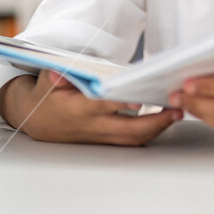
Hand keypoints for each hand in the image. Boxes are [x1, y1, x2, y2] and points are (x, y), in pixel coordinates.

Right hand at [0, 71, 180, 145]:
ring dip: (156, 128)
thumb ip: (55, 75)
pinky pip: (130, 140)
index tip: (142, 99)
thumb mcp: (44, 81)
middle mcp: (91, 126)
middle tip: (176, 111)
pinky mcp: (104, 140)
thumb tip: (57, 73)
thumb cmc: (45, 95)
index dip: (121, 104)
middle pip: (127, 130)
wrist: (36, 120)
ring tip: (177, 114)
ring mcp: (99, 136)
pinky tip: (164, 121)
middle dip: (154, 122)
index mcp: (77, 109)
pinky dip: (148, 132)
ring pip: (132, 138)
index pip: (103, 107)